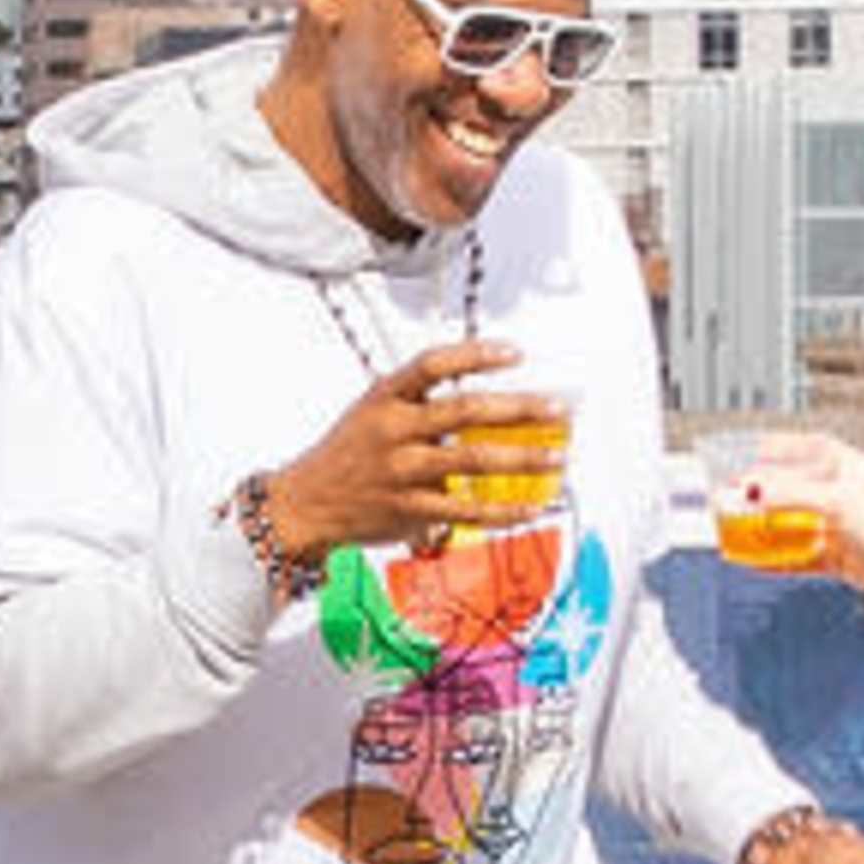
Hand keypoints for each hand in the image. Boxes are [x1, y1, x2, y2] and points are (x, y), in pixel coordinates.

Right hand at [258, 341, 564, 563]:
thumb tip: (487, 401)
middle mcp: (394, 431)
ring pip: (473, 461)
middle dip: (519, 407)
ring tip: (556, 457)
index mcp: (384, 398)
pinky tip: (530, 507)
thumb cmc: (348, 454)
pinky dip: (504, 510)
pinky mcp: (410, 509)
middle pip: (465, 411)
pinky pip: (467, 510)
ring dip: (522, 458)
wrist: (305, 503)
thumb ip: (421, 404)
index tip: (516, 353)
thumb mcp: (373, 412)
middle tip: (557, 408)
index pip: (433, 364)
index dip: (476, 354)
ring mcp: (402, 472)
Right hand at [723, 425, 863, 585]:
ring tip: (740, 531)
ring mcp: (838, 524)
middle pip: (792, 488)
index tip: (751, 452)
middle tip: (735, 496)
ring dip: (765, 528)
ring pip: (793, 522)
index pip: (807, 447)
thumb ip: (790, 492)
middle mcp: (843, 492)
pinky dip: (776, 559)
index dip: (779, 448)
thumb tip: (753, 490)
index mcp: (848, 466)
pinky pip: (797, 555)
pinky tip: (758, 561)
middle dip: (762, 493)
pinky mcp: (836, 554)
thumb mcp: (835, 499)